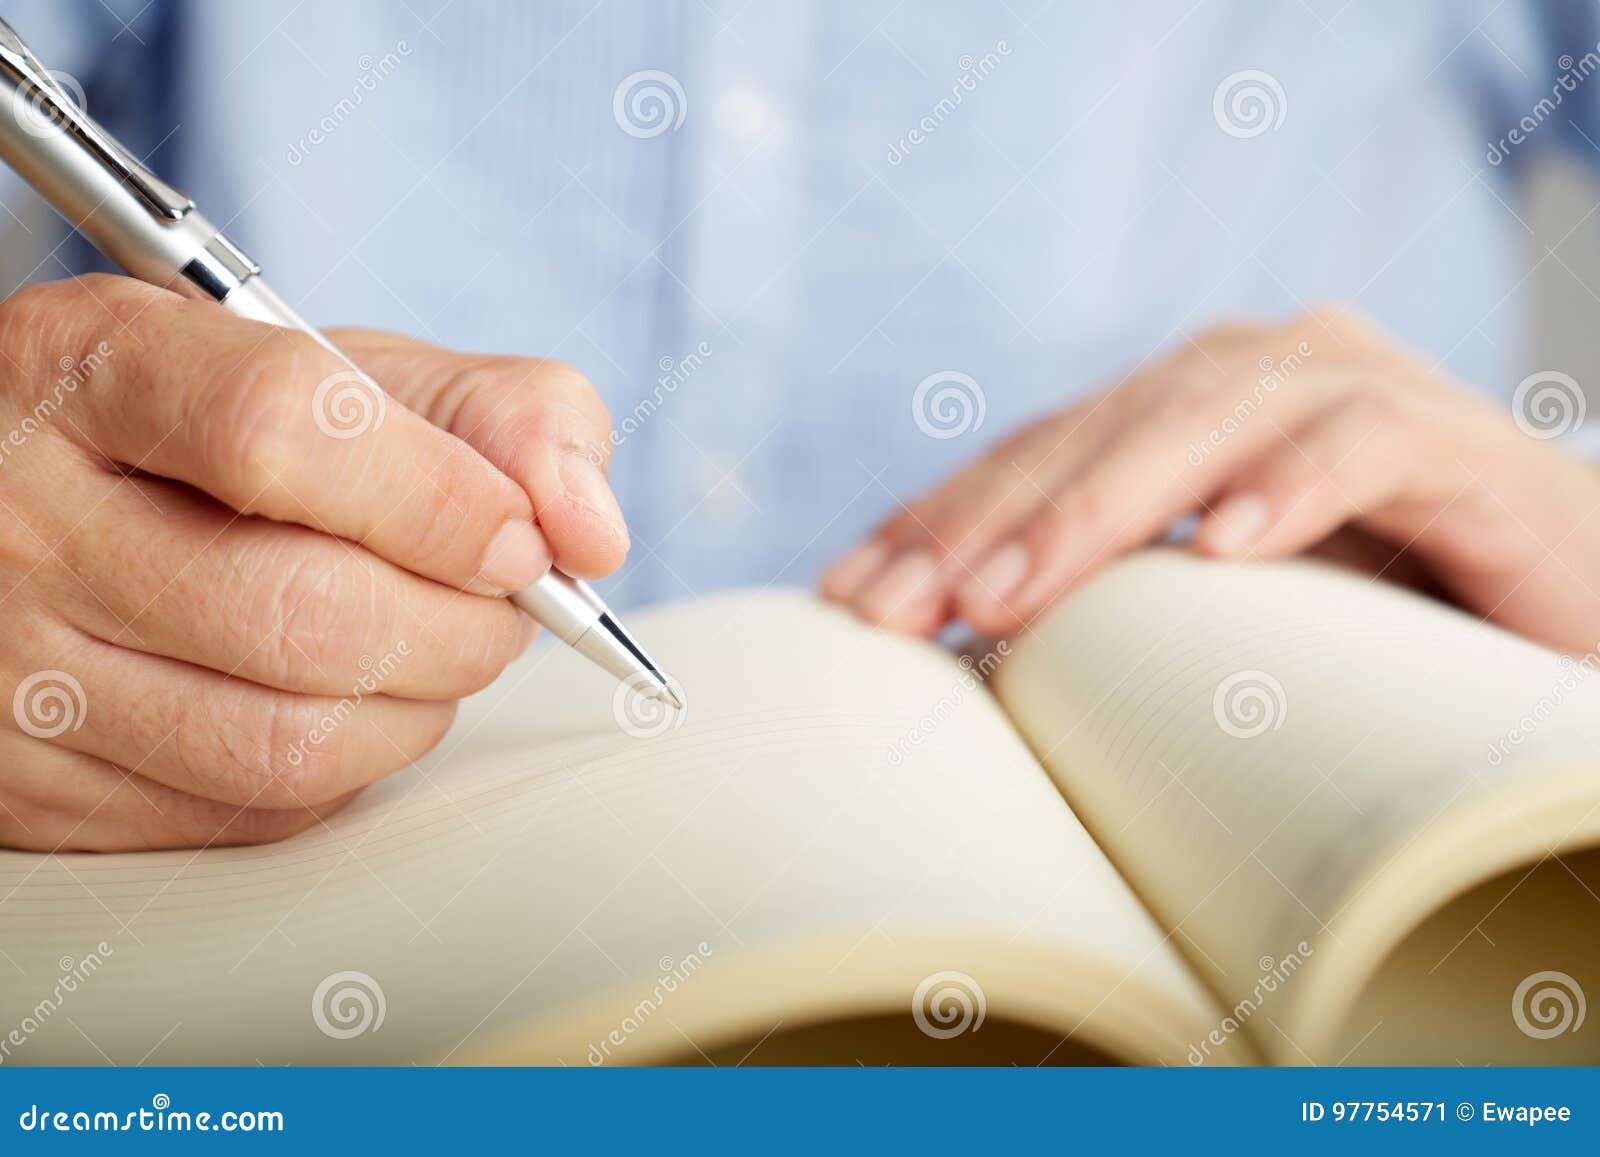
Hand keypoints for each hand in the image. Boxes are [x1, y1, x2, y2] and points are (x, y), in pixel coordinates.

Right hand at [0, 275, 624, 850]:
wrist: (49, 502)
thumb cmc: (223, 430)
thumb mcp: (350, 370)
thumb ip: (501, 412)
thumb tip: (588, 528)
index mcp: (95, 367)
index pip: (280, 431)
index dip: (441, 499)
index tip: (516, 536)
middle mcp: (24, 518)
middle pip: (304, 614)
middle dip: (463, 627)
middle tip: (499, 603)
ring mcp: (13, 669)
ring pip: (287, 741)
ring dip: (422, 708)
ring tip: (439, 650)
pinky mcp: (32, 790)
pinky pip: (251, 811)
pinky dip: (350, 769)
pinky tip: (352, 701)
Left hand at [822, 308, 1599, 652]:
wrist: (1566, 605)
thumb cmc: (1378, 614)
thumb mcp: (1219, 611)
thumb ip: (1118, 599)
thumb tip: (971, 647)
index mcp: (1183, 412)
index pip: (1036, 456)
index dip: (938, 520)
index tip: (849, 598)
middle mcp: (1255, 376)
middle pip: (1090, 433)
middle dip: (981, 523)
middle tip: (894, 609)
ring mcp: (1352, 393)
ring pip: (1199, 425)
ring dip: (1099, 510)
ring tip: (1010, 596)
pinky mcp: (1455, 442)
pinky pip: (1364, 445)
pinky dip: (1295, 488)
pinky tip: (1231, 548)